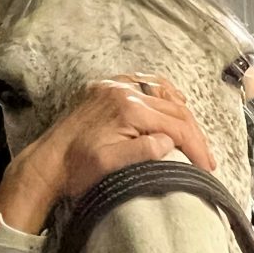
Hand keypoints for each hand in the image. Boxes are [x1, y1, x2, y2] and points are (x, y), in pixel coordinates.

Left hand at [0, 75, 214, 233]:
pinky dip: (162, 92)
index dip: (196, 146)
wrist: (46, 163)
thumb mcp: (111, 165)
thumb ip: (143, 151)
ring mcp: (114, 87)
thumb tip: (170, 141)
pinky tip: (173, 100)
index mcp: (128, 109)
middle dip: (194, 134)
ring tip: (194, 136)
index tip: (207, 166)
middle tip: (206, 157)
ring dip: (182, 113)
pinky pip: (144, 83)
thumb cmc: (76, 169)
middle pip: (174, 108)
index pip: (175, 125)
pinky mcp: (106, 89)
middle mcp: (124, 91)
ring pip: (162, 93)